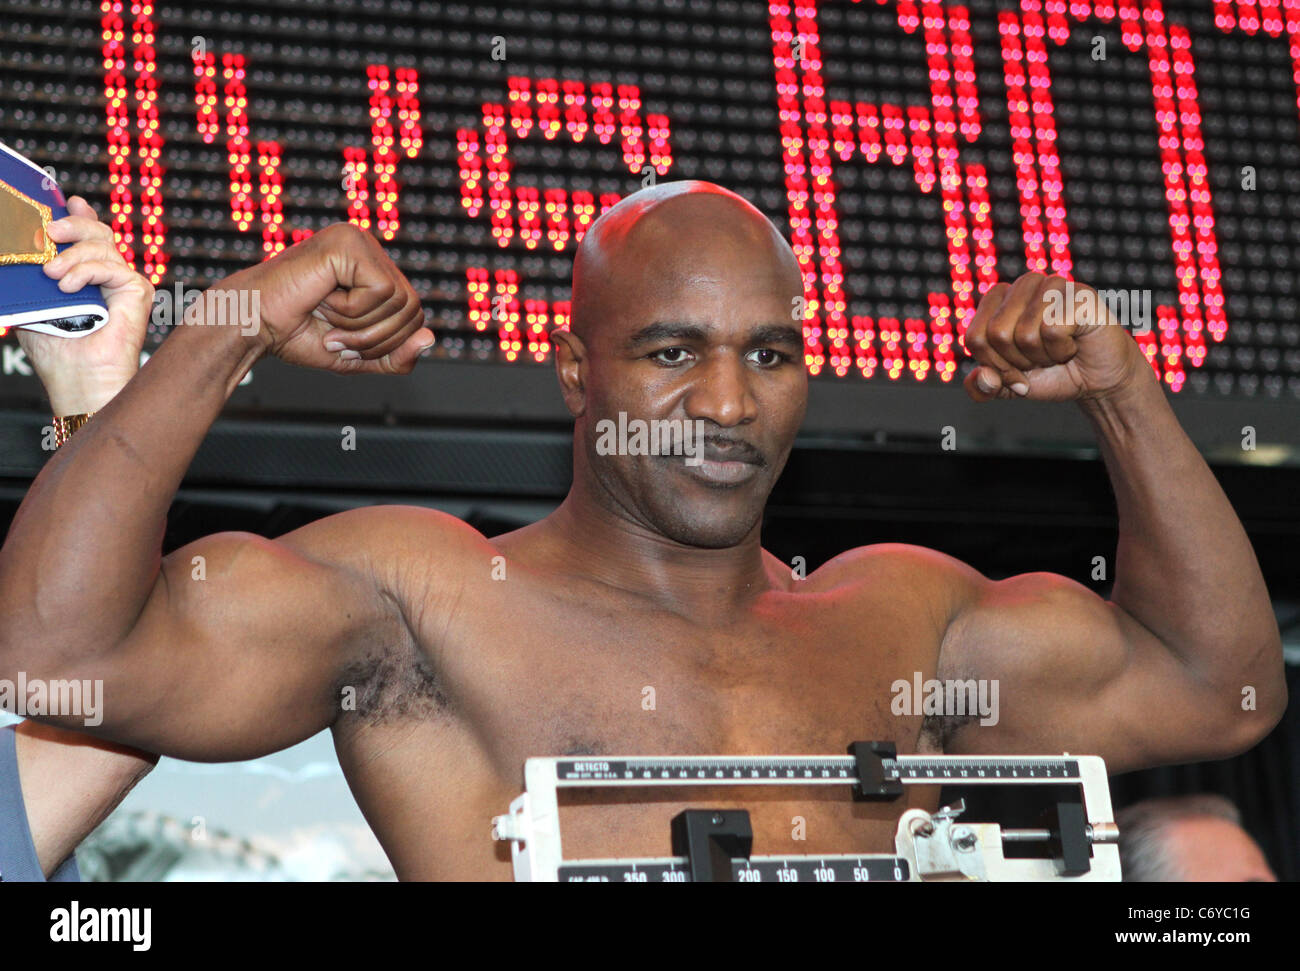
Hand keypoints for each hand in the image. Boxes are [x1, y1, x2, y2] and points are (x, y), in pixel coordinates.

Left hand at [18, 197, 150, 413]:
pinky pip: (112, 265)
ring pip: (103, 243)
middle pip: (97, 231)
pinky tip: (68, 287)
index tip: (59, 200)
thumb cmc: (57, 352)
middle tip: (46, 233)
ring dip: (71, 255)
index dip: (76, 215)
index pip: (86, 236)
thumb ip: (33, 270)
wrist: (79, 380)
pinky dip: (86, 271)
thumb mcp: (33, 299)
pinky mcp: (138, 292)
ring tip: (52, 276)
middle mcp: (108, 278)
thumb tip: (25, 241)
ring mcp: (124, 284)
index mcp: (87, 277)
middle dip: (70, 225)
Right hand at [220, 222, 432, 373]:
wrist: (251, 325)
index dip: (387, 341)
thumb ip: (395, 355)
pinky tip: (322, 298)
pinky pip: (381, 291)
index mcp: (371, 268)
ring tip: (326, 316)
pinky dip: (351, 310)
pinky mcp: (348, 243)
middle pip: (413, 309)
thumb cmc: (295, 334)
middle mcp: (368, 248)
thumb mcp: (357, 356)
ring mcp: (358, 240)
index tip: (344, 343)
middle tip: (334, 336)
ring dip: (360, 326)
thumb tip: (431, 338)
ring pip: (400, 301)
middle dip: (376, 338)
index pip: (414, 313)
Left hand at [961, 272, 1154, 402]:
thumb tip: (983, 378)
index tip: (1017, 369)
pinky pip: (1052, 331)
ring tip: (1058, 350)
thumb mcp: (1009, 386)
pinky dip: (1062, 350)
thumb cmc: (1053, 373)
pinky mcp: (1080, 294)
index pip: (974, 337)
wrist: (1098, 379)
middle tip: (1041, 358)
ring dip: (1042, 356)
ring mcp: (1053, 285)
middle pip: (996, 334)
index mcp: (998, 298)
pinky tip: (1074, 344)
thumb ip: (983, 387)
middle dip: (1018, 361)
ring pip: (1024, 334)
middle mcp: (1024, 284)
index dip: (995, 364)